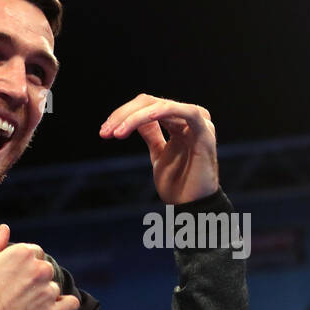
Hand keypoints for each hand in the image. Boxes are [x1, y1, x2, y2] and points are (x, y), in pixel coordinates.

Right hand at [0, 224, 79, 309]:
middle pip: (44, 269)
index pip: (34, 252)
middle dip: (33, 279)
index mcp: (21, 254)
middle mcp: (38, 270)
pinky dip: (63, 306)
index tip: (12, 276)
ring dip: (42, 296)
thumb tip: (4, 229)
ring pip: (53, 289)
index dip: (22, 264)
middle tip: (14, 293)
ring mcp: (47, 293)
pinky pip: (70, 304)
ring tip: (21, 307)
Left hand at [99, 94, 218, 203]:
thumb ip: (152, 134)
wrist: (192, 207)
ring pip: (161, 106)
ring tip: (117, 133)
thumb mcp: (158, 154)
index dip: (122, 115)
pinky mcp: (205, 132)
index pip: (146, 106)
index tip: (104, 132)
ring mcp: (199, 123)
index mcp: (179, 122)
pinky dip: (163, 111)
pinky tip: (146, 118)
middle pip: (150, 102)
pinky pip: (186, 112)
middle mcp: (189, 118)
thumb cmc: (178, 184)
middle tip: (105, 132)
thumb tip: (137, 119)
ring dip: (135, 117)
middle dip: (123, 115)